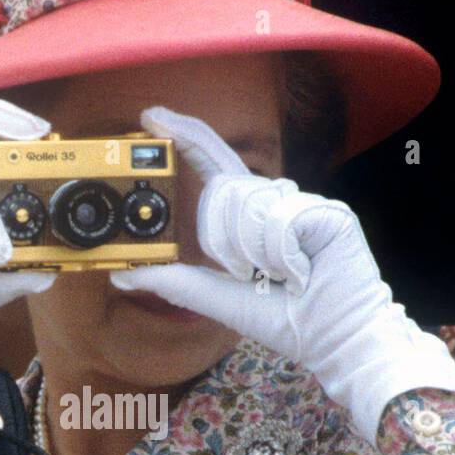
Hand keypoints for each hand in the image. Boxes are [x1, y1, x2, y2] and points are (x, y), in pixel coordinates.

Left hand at [111, 106, 454, 444]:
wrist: (332, 339)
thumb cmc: (285, 320)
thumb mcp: (216, 298)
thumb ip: (172, 281)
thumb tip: (121, 274)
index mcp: (250, 217)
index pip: (213, 165)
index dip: (185, 137)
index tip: (151, 116)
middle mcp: (276, 202)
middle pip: (227, 188)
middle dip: (226, 239)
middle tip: (249, 272)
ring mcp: (305, 203)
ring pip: (253, 205)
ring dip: (256, 253)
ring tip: (282, 277)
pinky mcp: (330, 212)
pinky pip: (285, 219)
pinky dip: (284, 255)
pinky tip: (303, 272)